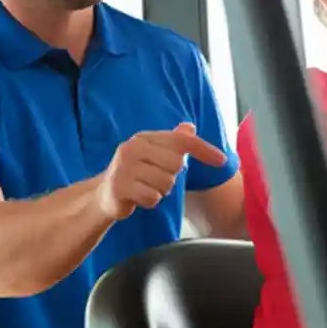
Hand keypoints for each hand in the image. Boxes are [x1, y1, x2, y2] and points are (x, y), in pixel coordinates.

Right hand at [97, 122, 227, 220]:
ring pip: (166, 183)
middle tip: (155, 178)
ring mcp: (124, 167)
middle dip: (171, 177)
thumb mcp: (154, 155)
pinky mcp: (119, 187)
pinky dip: (151, 201)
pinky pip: (153, 197)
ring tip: (146, 187)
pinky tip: (140, 197)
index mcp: (145, 138)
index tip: (222, 160)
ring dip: (161, 190)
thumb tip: (190, 126)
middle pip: (176, 164)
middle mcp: (132, 148)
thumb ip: (172, 142)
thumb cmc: (136, 173)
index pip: (181, 141)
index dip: (204, 149)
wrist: (105, 194)